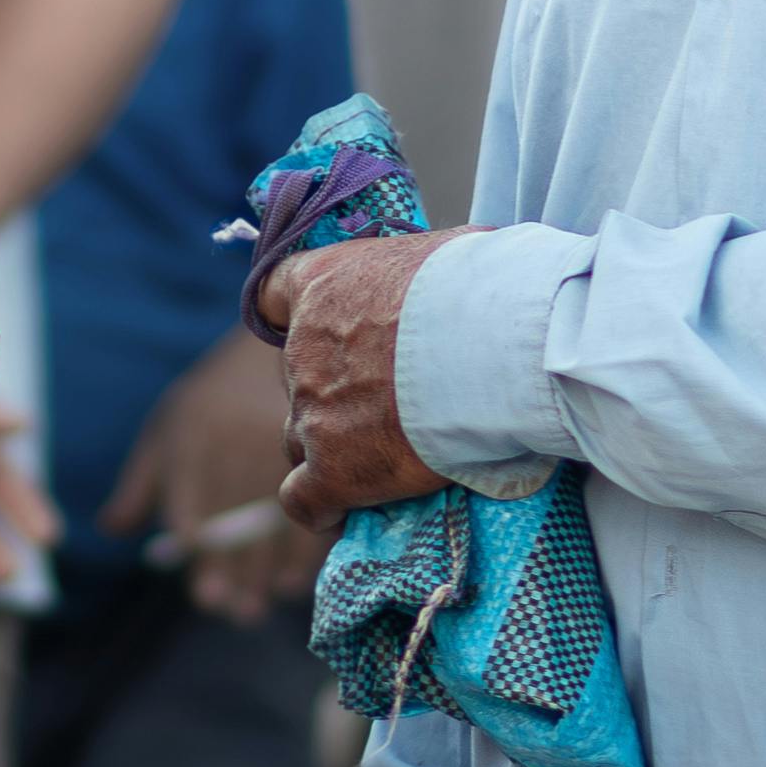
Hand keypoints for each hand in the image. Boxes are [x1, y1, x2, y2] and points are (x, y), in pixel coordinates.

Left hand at [105, 327, 320, 624]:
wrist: (271, 351)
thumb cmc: (208, 404)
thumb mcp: (165, 432)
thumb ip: (139, 485)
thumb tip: (109, 530)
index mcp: (192, 443)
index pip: (193, 501)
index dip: (197, 547)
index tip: (202, 589)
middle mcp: (234, 450)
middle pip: (234, 521)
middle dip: (232, 571)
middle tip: (228, 610)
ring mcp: (276, 454)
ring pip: (272, 523)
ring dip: (265, 572)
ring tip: (254, 609)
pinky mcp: (312, 459)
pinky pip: (311, 508)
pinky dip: (302, 551)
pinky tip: (291, 582)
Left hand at [269, 227, 472, 530]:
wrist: (490, 347)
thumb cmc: (480, 289)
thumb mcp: (443, 255)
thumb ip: (420, 278)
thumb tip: (457, 285)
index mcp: (322, 284)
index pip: (275, 295)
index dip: (295, 317)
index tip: (326, 333)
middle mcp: (303, 348)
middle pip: (298, 379)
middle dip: (332, 392)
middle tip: (386, 402)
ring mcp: (312, 413)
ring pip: (301, 440)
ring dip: (330, 448)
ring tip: (377, 459)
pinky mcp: (334, 469)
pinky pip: (304, 499)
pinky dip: (322, 507)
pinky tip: (345, 511)